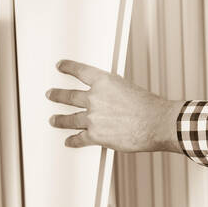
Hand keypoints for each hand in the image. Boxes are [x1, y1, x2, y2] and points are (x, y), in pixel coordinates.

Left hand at [47, 59, 183, 153]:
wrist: (156, 124)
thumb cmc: (150, 107)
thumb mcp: (130, 90)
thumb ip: (115, 94)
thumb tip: (110, 102)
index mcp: (104, 82)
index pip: (80, 71)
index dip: (68, 67)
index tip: (60, 65)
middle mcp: (95, 98)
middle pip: (69, 96)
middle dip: (57, 95)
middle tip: (51, 94)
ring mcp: (93, 118)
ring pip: (69, 119)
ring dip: (59, 119)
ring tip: (53, 119)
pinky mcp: (95, 136)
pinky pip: (79, 138)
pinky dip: (73, 141)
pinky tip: (69, 141)